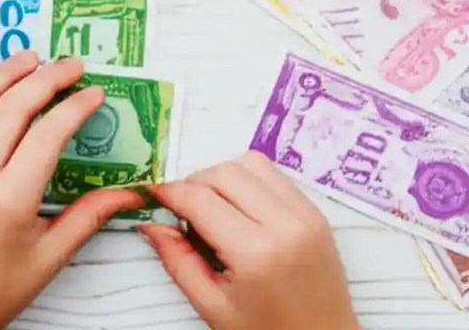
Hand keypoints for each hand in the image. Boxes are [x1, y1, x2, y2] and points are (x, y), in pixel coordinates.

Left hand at [0, 52, 144, 329]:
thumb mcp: (50, 256)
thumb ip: (90, 216)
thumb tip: (132, 193)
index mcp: (8, 201)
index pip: (47, 134)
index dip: (74, 107)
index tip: (94, 93)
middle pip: (11, 107)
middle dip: (46, 78)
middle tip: (71, 64)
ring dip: (3, 73)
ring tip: (30, 59)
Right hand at [139, 152, 359, 329]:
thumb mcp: (213, 306)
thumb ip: (178, 261)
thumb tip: (151, 225)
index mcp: (256, 253)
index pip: (200, 199)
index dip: (170, 193)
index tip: (155, 197)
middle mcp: (285, 224)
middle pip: (225, 172)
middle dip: (194, 183)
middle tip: (183, 211)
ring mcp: (306, 214)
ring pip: (251, 163)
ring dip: (223, 176)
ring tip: (214, 209)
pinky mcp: (317, 212)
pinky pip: (276, 175)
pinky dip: (250, 181)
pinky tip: (241, 209)